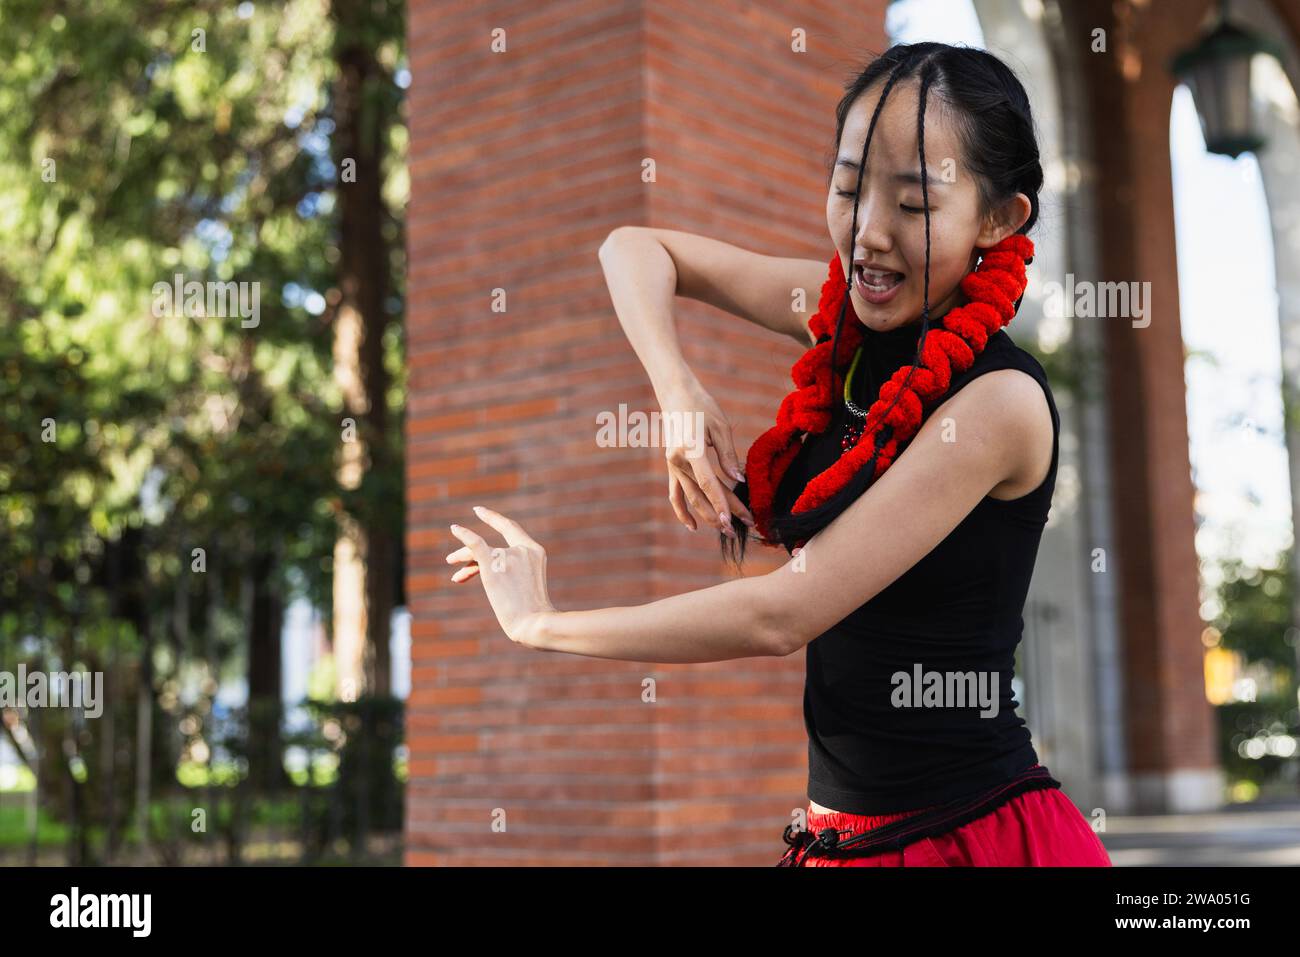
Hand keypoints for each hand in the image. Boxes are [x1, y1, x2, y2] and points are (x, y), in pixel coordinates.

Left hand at [446, 505, 555, 646]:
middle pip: (490, 545)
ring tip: (455, 578)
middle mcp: (522, 550)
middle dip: (469, 551)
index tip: (478, 511)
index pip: (511, 529)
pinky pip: (476, 543)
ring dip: (463, 561)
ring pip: (478, 552)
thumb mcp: (526, 589)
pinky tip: (455, 529)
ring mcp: (508, 556)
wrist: (533, 623)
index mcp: (535, 552)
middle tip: (452, 559)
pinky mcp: (494, 563)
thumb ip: (513, 576)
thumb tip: (488, 574)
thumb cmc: (533, 615)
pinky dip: (464, 535)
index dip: (493, 519)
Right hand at [659, 381, 754, 535]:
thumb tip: (738, 480)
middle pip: (702, 494)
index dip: (722, 502)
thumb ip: (728, 455)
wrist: (676, 395)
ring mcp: (672, 465)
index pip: (709, 482)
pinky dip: (681, 512)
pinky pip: (675, 494)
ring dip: (707, 516)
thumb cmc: (701, 406)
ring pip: (690, 498)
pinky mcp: (671, 467)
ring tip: (726, 530)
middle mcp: (677, 460)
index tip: (734, 519)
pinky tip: (693, 527)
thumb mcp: (720, 427)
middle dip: (723, 512)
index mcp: (690, 449)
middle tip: (744, 525)